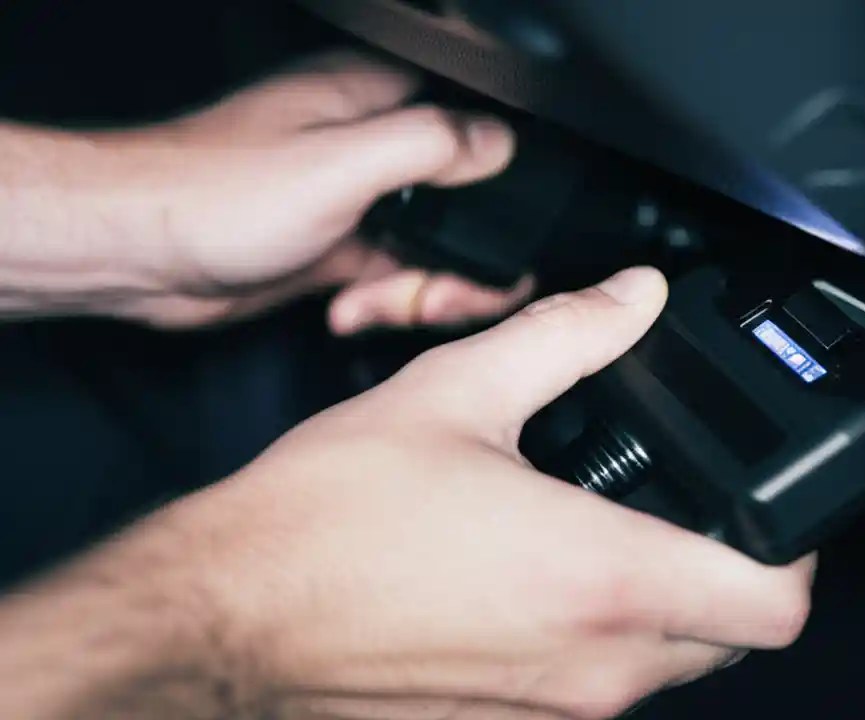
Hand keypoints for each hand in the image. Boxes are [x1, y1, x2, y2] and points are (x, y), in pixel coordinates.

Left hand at [5, 49, 529, 331]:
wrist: (135, 254)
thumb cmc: (209, 193)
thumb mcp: (338, 163)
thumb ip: (430, 146)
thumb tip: (499, 141)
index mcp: (374, 101)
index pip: (473, 123)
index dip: (500, 176)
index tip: (499, 228)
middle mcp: (371, 147)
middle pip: (465, 201)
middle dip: (464, 259)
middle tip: (438, 293)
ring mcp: (356, 202)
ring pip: (433, 250)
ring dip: (419, 291)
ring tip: (372, 304)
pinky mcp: (337, 250)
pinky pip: (392, 281)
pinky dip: (382, 305)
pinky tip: (346, 311)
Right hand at [177, 267, 813, 718]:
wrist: (224, 620)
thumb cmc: (322, 524)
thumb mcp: (456, 393)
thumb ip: (568, 336)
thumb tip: (633, 299)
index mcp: (601, 578)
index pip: (777, 603)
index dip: (799, 550)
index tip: (778, 509)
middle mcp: (591, 668)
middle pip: (733, 638)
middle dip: (730, 572)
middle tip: (689, 505)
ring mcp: (551, 714)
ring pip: (665, 669)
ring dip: (661, 605)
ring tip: (601, 532)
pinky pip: (593, 693)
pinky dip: (596, 640)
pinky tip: (536, 582)